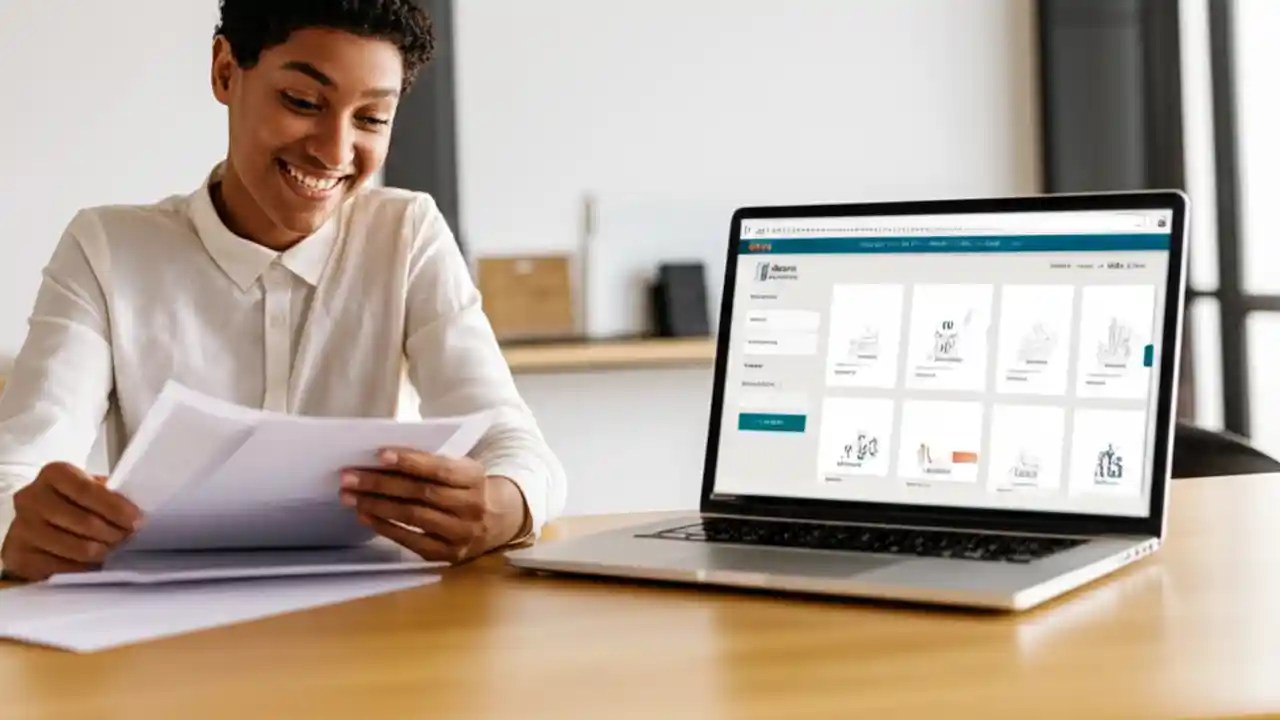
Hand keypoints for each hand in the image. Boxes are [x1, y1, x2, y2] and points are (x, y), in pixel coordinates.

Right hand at [1, 462, 142, 580]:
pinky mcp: (18, 555)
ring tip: (111, 549)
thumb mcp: (92, 489)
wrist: (38, 522)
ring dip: (101, 552)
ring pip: (75, 547)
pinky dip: (83, 568)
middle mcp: (31, 497)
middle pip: (84, 521)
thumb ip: (111, 495)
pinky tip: (93, 563)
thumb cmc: (74, 503)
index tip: (136, 520)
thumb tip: (138, 512)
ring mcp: (21, 527)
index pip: (87, 490)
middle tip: (127, 538)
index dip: (115, 507)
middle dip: (113, 533)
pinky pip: (61, 567)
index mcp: (54, 473)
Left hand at [339, 449, 527, 563]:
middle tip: (349, 476)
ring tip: (350, 496)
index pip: (440, 469)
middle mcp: (471, 507)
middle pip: (421, 494)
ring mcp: (461, 533)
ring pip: (414, 517)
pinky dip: (386, 528)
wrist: (501, 518)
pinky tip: (365, 516)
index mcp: (475, 478)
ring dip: (377, 506)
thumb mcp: (462, 468)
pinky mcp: (449, 554)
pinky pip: (412, 541)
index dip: (410, 462)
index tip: (379, 455)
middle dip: (381, 484)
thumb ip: (433, 463)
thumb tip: (384, 458)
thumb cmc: (469, 486)